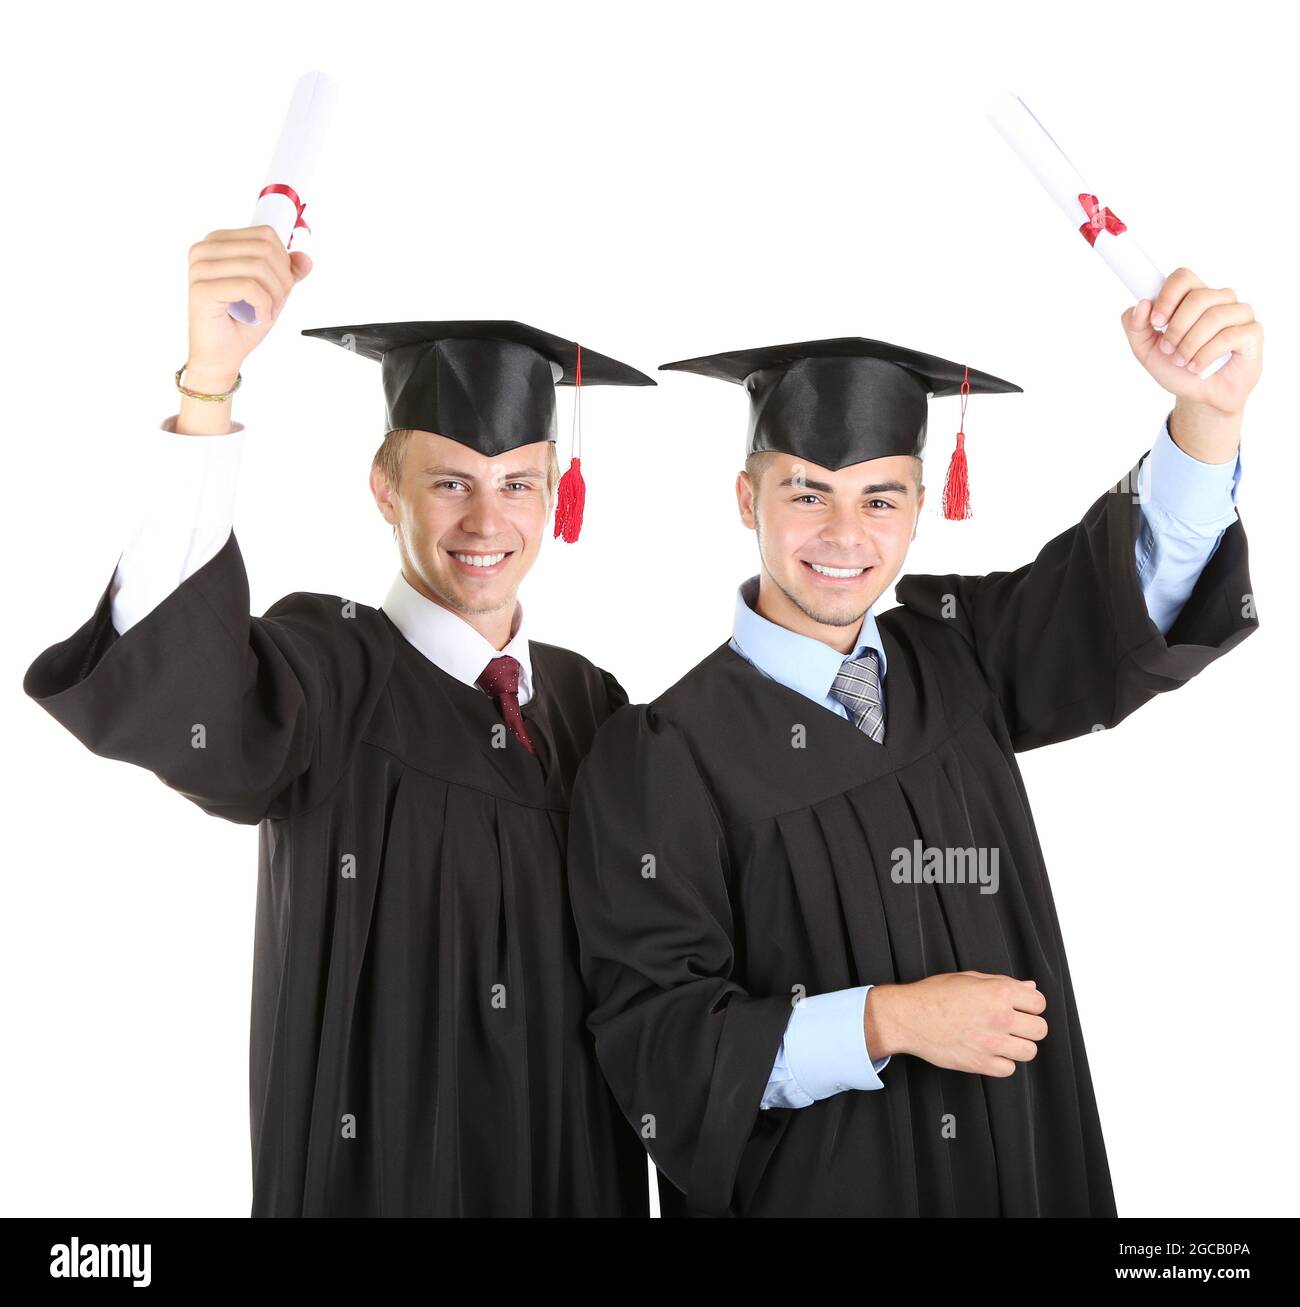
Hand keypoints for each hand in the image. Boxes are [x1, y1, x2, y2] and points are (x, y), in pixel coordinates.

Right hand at [186, 224, 312, 386]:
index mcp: (218, 242)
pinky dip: (264, 306)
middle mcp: (204, 249)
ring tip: (266, 312)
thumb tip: (305, 258)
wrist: (221, 354)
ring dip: (274, 296)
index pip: (266, 234)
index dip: (284, 263)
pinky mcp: (202, 288)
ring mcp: (200, 267)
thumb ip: (287, 272)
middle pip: (265, 249)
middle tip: (276, 303)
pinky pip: (249, 287)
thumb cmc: (241, 323)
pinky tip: (258, 317)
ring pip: (259, 266)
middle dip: (282, 281)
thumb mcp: (271, 292)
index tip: (280, 287)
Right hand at [869, 971, 1047, 1076]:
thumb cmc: (934, 994)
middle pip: (1040, 1029)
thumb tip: (1029, 988)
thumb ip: (1002, 983)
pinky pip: (1009, 1069)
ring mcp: (992, 1042)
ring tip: (1003, 1039)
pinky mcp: (981, 1063)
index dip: (1030, 1004)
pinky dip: (1002, 1063)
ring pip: (1029, 1051)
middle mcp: (1000, 1017)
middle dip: (1029, 1026)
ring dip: (1019, 1046)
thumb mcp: (969, 978)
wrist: (909, 1017)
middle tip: (1014, 1024)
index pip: (1039, 1003)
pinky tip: (990, 1052)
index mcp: (999, 992)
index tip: (1020, 1007)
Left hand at [1121, 267, 1261, 416]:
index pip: (1182, 277)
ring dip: (1190, 344)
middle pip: (1198, 297)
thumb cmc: (1178, 367)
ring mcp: (1239, 313)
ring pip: (1214, 316)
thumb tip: (1141, 304)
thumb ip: (1135, 327)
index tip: (1156, 322)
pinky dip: (1206, 355)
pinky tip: (1197, 367)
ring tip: (1182, 362)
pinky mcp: (1252, 332)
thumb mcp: (1146, 350)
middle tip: (1168, 349)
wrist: (1200, 396)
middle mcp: (1219, 299)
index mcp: (1193, 296)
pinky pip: (1229, 335)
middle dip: (1176, 328)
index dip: (1167, 296)